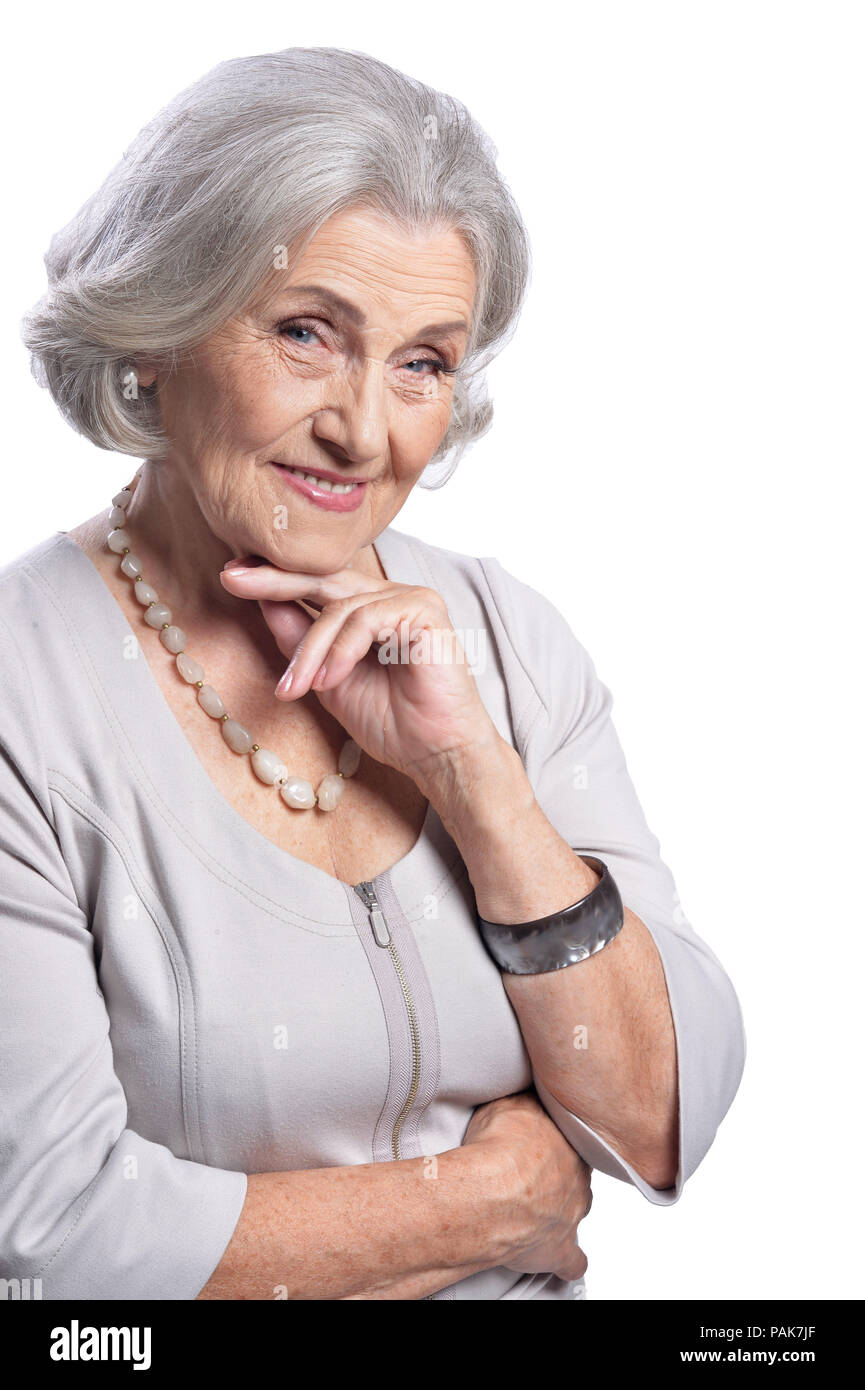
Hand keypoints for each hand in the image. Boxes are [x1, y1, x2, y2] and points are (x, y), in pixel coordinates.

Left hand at [219, 560, 501, 786]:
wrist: (436, 754)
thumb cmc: (392, 723)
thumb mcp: (327, 680)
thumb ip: (300, 641)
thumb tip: (263, 603)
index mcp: (370, 609)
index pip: (318, 584)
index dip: (276, 580)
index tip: (231, 576)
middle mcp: (391, 596)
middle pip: (325, 579)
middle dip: (276, 583)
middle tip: (233, 580)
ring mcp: (411, 600)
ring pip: (340, 608)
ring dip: (310, 651)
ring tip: (296, 688)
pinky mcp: (425, 612)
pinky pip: (367, 620)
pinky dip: (341, 651)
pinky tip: (328, 681)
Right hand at [462, 1090, 592, 1282]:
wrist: (490, 1192)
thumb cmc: (497, 1147)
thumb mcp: (508, 1102)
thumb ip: (524, 1098)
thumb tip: (528, 1086)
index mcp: (570, 1143)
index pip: (573, 1139)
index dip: (555, 1142)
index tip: (540, 1142)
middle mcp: (578, 1179)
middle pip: (576, 1174)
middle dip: (559, 1175)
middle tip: (531, 1173)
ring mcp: (571, 1215)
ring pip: (575, 1211)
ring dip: (559, 1210)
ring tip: (534, 1208)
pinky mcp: (558, 1249)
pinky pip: (572, 1261)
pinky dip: (566, 1262)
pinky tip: (559, 1259)